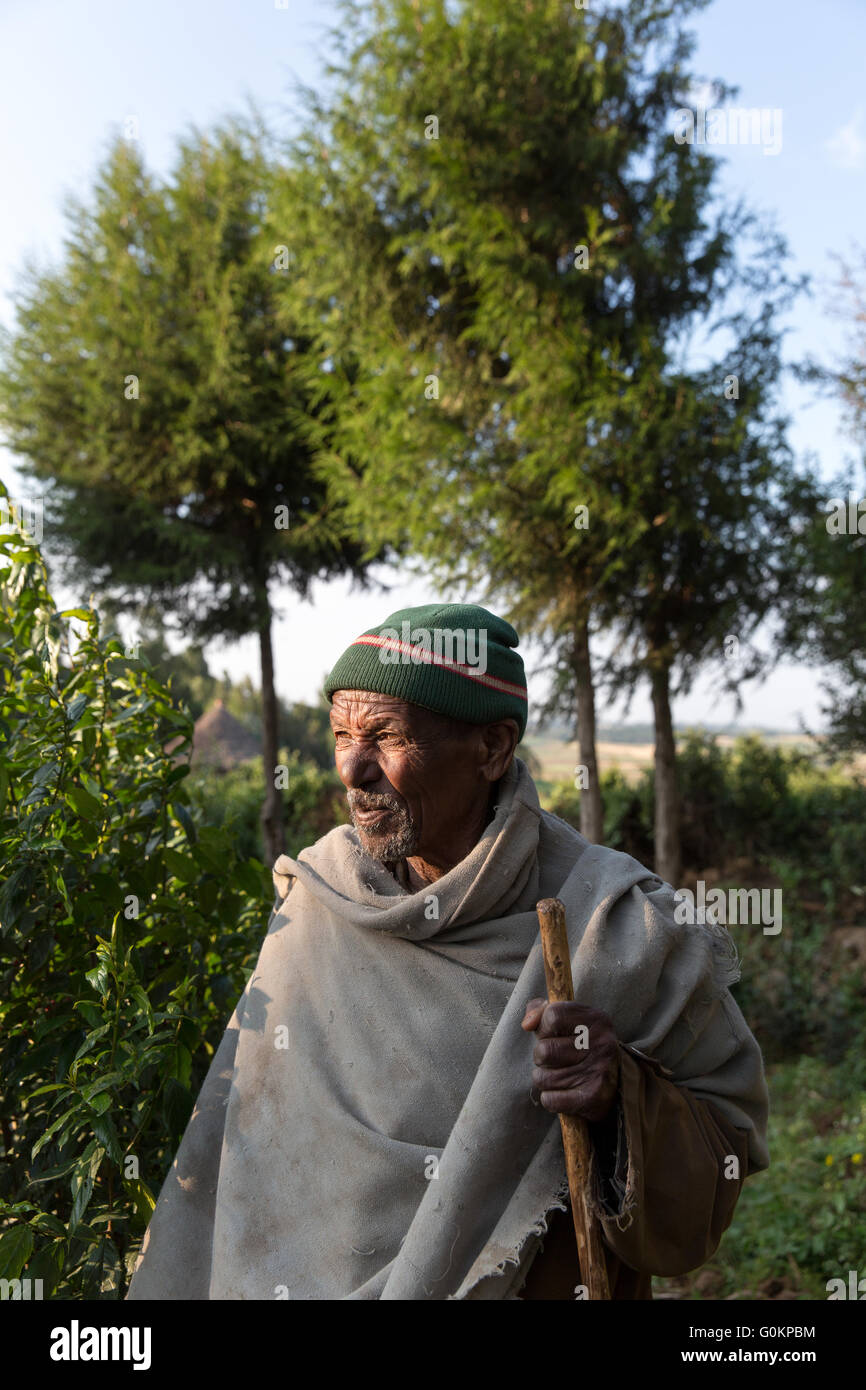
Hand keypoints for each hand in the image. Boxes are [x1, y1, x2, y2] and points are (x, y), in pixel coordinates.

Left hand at [521, 999, 619, 1121]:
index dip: (544, 1028)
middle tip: (556, 1060)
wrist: (617, 1085)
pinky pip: (549, 1099)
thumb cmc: (582, 1046)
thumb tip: (527, 1024)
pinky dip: (551, 1098)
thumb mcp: (570, 1020)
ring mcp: (598, 1071)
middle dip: (541, 1057)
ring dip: (545, 1079)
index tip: (552, 1035)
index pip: (553, 1015)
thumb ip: (542, 1011)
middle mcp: (601, 1043)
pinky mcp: (592, 1098)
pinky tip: (565, 1092)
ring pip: (543, 1077)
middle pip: (544, 1049)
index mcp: (596, 1019)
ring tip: (561, 1075)